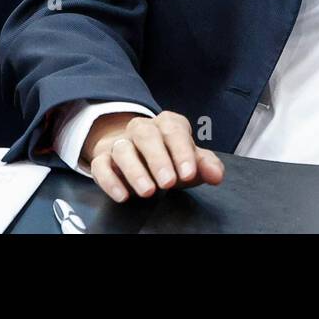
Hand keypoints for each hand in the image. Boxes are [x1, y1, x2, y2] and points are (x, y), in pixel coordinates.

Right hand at [83, 110, 224, 202]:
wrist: (137, 154)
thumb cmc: (169, 157)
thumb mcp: (188, 160)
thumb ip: (205, 165)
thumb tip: (217, 175)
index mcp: (167, 123)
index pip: (174, 131)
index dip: (182, 152)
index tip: (188, 173)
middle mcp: (142, 129)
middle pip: (147, 136)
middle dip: (159, 160)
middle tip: (168, 183)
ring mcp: (120, 142)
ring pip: (123, 150)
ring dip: (135, 171)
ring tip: (148, 192)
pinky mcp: (103, 158)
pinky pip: (101, 166)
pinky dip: (109, 181)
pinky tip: (122, 195)